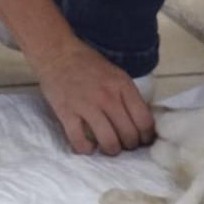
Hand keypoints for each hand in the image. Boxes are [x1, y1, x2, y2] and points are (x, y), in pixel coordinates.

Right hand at [34, 37, 155, 155]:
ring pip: (109, 142)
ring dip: (111, 150)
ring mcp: (87, 106)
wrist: (57, 53)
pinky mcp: (67, 113)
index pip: (144, 120)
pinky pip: (80, 141)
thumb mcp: (116, 74)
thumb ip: (127, 96)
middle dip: (130, 145)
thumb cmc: (88, 63)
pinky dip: (86, 149)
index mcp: (123, 85)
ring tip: (109, 148)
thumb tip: (140, 122)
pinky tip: (87, 146)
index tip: (142, 140)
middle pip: (129, 134)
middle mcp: (108, 97)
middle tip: (125, 145)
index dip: (146, 136)